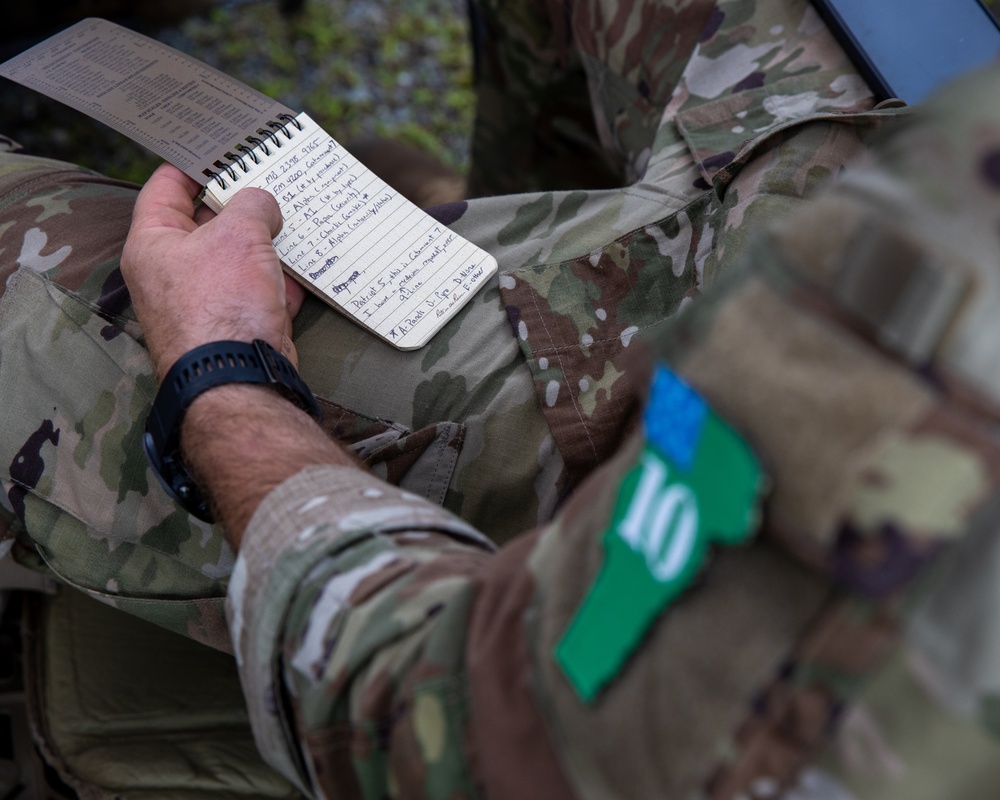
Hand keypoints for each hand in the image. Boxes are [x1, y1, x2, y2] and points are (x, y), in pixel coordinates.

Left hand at [121, 163, 305, 379]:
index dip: (192, 164)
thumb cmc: (221, 306)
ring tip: (295, 217)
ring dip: (268, 242)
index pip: (165, 189)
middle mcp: (174, 273)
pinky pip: (261, 291)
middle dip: (242, 204)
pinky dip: (283, 280)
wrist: (240, 376)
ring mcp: (207, 301)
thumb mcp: (239, 235)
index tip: (220, 148)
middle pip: (209, 224)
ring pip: (240, 258)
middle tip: (269, 179)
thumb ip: (253, 205)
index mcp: (153, 244)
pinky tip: (307, 266)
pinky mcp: (237, 325)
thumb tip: (264, 204)